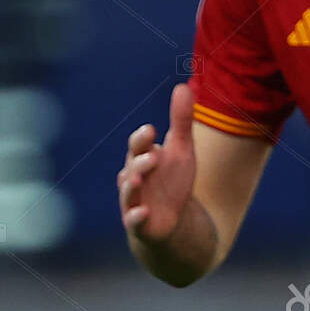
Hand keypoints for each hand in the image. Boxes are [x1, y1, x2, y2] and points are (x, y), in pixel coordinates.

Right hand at [117, 84, 197, 244]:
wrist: (170, 220)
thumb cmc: (172, 180)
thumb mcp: (181, 149)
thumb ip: (180, 121)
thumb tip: (182, 86)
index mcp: (142, 159)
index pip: (137, 146)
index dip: (141, 139)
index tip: (150, 129)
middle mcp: (134, 179)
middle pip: (132, 167)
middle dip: (139, 161)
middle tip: (152, 155)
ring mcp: (134, 202)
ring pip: (128, 193)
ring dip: (131, 185)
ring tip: (137, 178)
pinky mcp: (140, 224)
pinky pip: (133, 221)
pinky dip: (136, 217)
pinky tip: (143, 212)